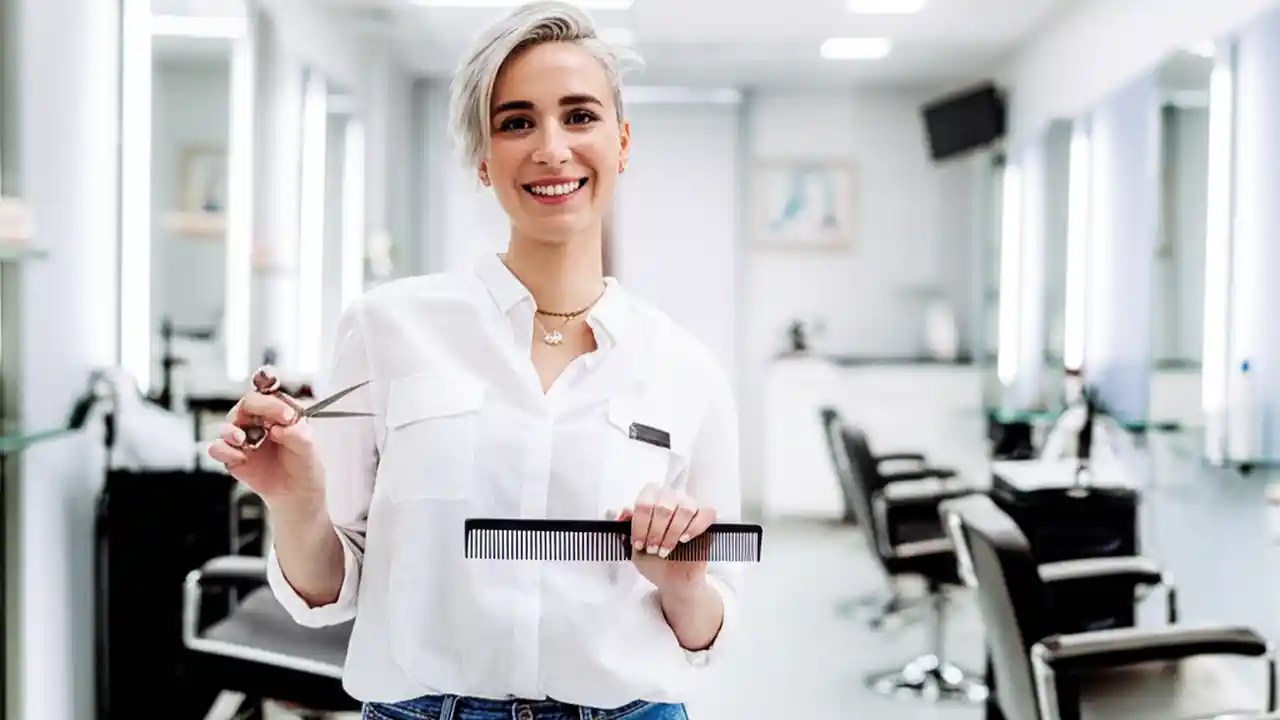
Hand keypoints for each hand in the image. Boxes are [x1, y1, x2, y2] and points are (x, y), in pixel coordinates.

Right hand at [207, 370, 324, 509]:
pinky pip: (218, 448)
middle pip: (248, 403)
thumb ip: (298, 434)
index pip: (267, 388)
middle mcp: (257, 420)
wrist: (297, 491)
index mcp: (277, 410)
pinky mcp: (232, 456)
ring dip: (233, 430)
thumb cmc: (304, 463)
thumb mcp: (309, 447)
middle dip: (262, 407)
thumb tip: (280, 427)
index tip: (269, 377)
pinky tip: (240, 456)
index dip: (264, 378)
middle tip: (281, 419)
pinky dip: (224, 450)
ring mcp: (243, 437)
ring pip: (228, 425)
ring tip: (243, 439)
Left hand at [618, 483, 716, 594]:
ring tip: (665, 550)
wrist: (672, 579)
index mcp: (652, 500)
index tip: (638, 543)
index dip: (640, 523)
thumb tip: (623, 512)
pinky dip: (694, 528)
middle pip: (664, 504)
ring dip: (672, 533)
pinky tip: (684, 540)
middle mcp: (671, 498)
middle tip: (653, 549)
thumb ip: (626, 528)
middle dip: (656, 531)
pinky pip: (705, 514)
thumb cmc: (653, 560)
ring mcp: (691, 507)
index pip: (645, 500)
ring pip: (685, 508)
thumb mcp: (633, 547)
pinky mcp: (706, 519)